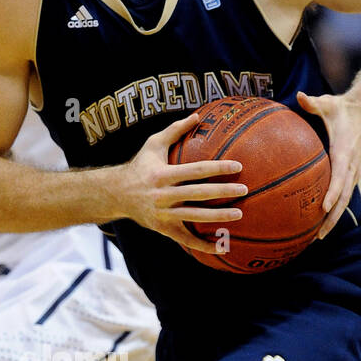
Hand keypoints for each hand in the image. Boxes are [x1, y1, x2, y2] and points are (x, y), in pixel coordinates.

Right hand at [121, 113, 247, 253]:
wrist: (116, 195)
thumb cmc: (139, 166)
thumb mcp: (153, 144)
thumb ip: (175, 130)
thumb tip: (198, 115)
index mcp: (162, 174)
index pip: (196, 170)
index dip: (218, 168)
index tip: (238, 166)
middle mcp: (162, 195)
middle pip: (198, 194)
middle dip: (223, 192)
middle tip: (244, 189)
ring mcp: (163, 214)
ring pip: (195, 217)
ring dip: (218, 217)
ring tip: (239, 214)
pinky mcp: (163, 229)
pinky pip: (186, 240)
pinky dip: (203, 244)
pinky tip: (222, 245)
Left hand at [296, 90, 360, 239]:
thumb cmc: (343, 107)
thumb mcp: (328, 102)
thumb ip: (313, 102)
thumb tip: (301, 96)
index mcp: (344, 152)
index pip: (339, 176)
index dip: (332, 192)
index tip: (323, 208)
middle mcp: (351, 166)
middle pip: (343, 198)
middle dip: (331, 218)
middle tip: (317, 235)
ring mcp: (354, 172)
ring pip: (345, 201)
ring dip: (334, 220)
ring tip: (318, 237)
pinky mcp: (353, 174)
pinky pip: (345, 196)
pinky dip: (336, 211)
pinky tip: (324, 224)